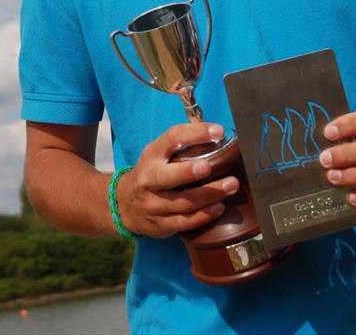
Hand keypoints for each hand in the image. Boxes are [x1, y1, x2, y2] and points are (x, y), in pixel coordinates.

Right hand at [115, 122, 239, 237]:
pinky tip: (220, 207)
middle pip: (169, 177)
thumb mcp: (159, 154)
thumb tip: (219, 135)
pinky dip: (204, 215)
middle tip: (210, 166)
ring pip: (183, 202)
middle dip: (189, 171)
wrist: (124, 204)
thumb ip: (183, 146)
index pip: (172, 138)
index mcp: (152, 155)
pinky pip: (185, 222)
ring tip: (231, 185)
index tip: (218, 131)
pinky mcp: (160, 225)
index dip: (195, 133)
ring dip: (210, 194)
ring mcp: (153, 204)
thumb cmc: (152, 172)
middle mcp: (149, 180)